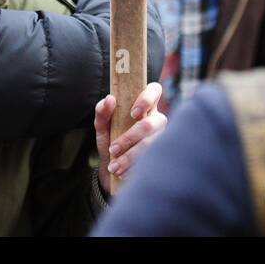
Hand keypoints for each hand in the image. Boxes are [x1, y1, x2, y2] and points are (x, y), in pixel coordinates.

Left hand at [94, 81, 165, 195]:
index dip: (147, 98)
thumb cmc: (111, 141)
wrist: (112, 170)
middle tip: (113, 149)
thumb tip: (109, 99)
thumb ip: (102, 112)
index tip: (132, 113)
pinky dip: (134, 168)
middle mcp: (156, 120)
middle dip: (130, 138)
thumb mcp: (102, 127)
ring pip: (151, 144)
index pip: (154, 90)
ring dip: (130, 157)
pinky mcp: (162, 155)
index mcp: (144, 106)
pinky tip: (123, 173)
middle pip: (151, 123)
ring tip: (114, 167)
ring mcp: (161, 138)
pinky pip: (153, 160)